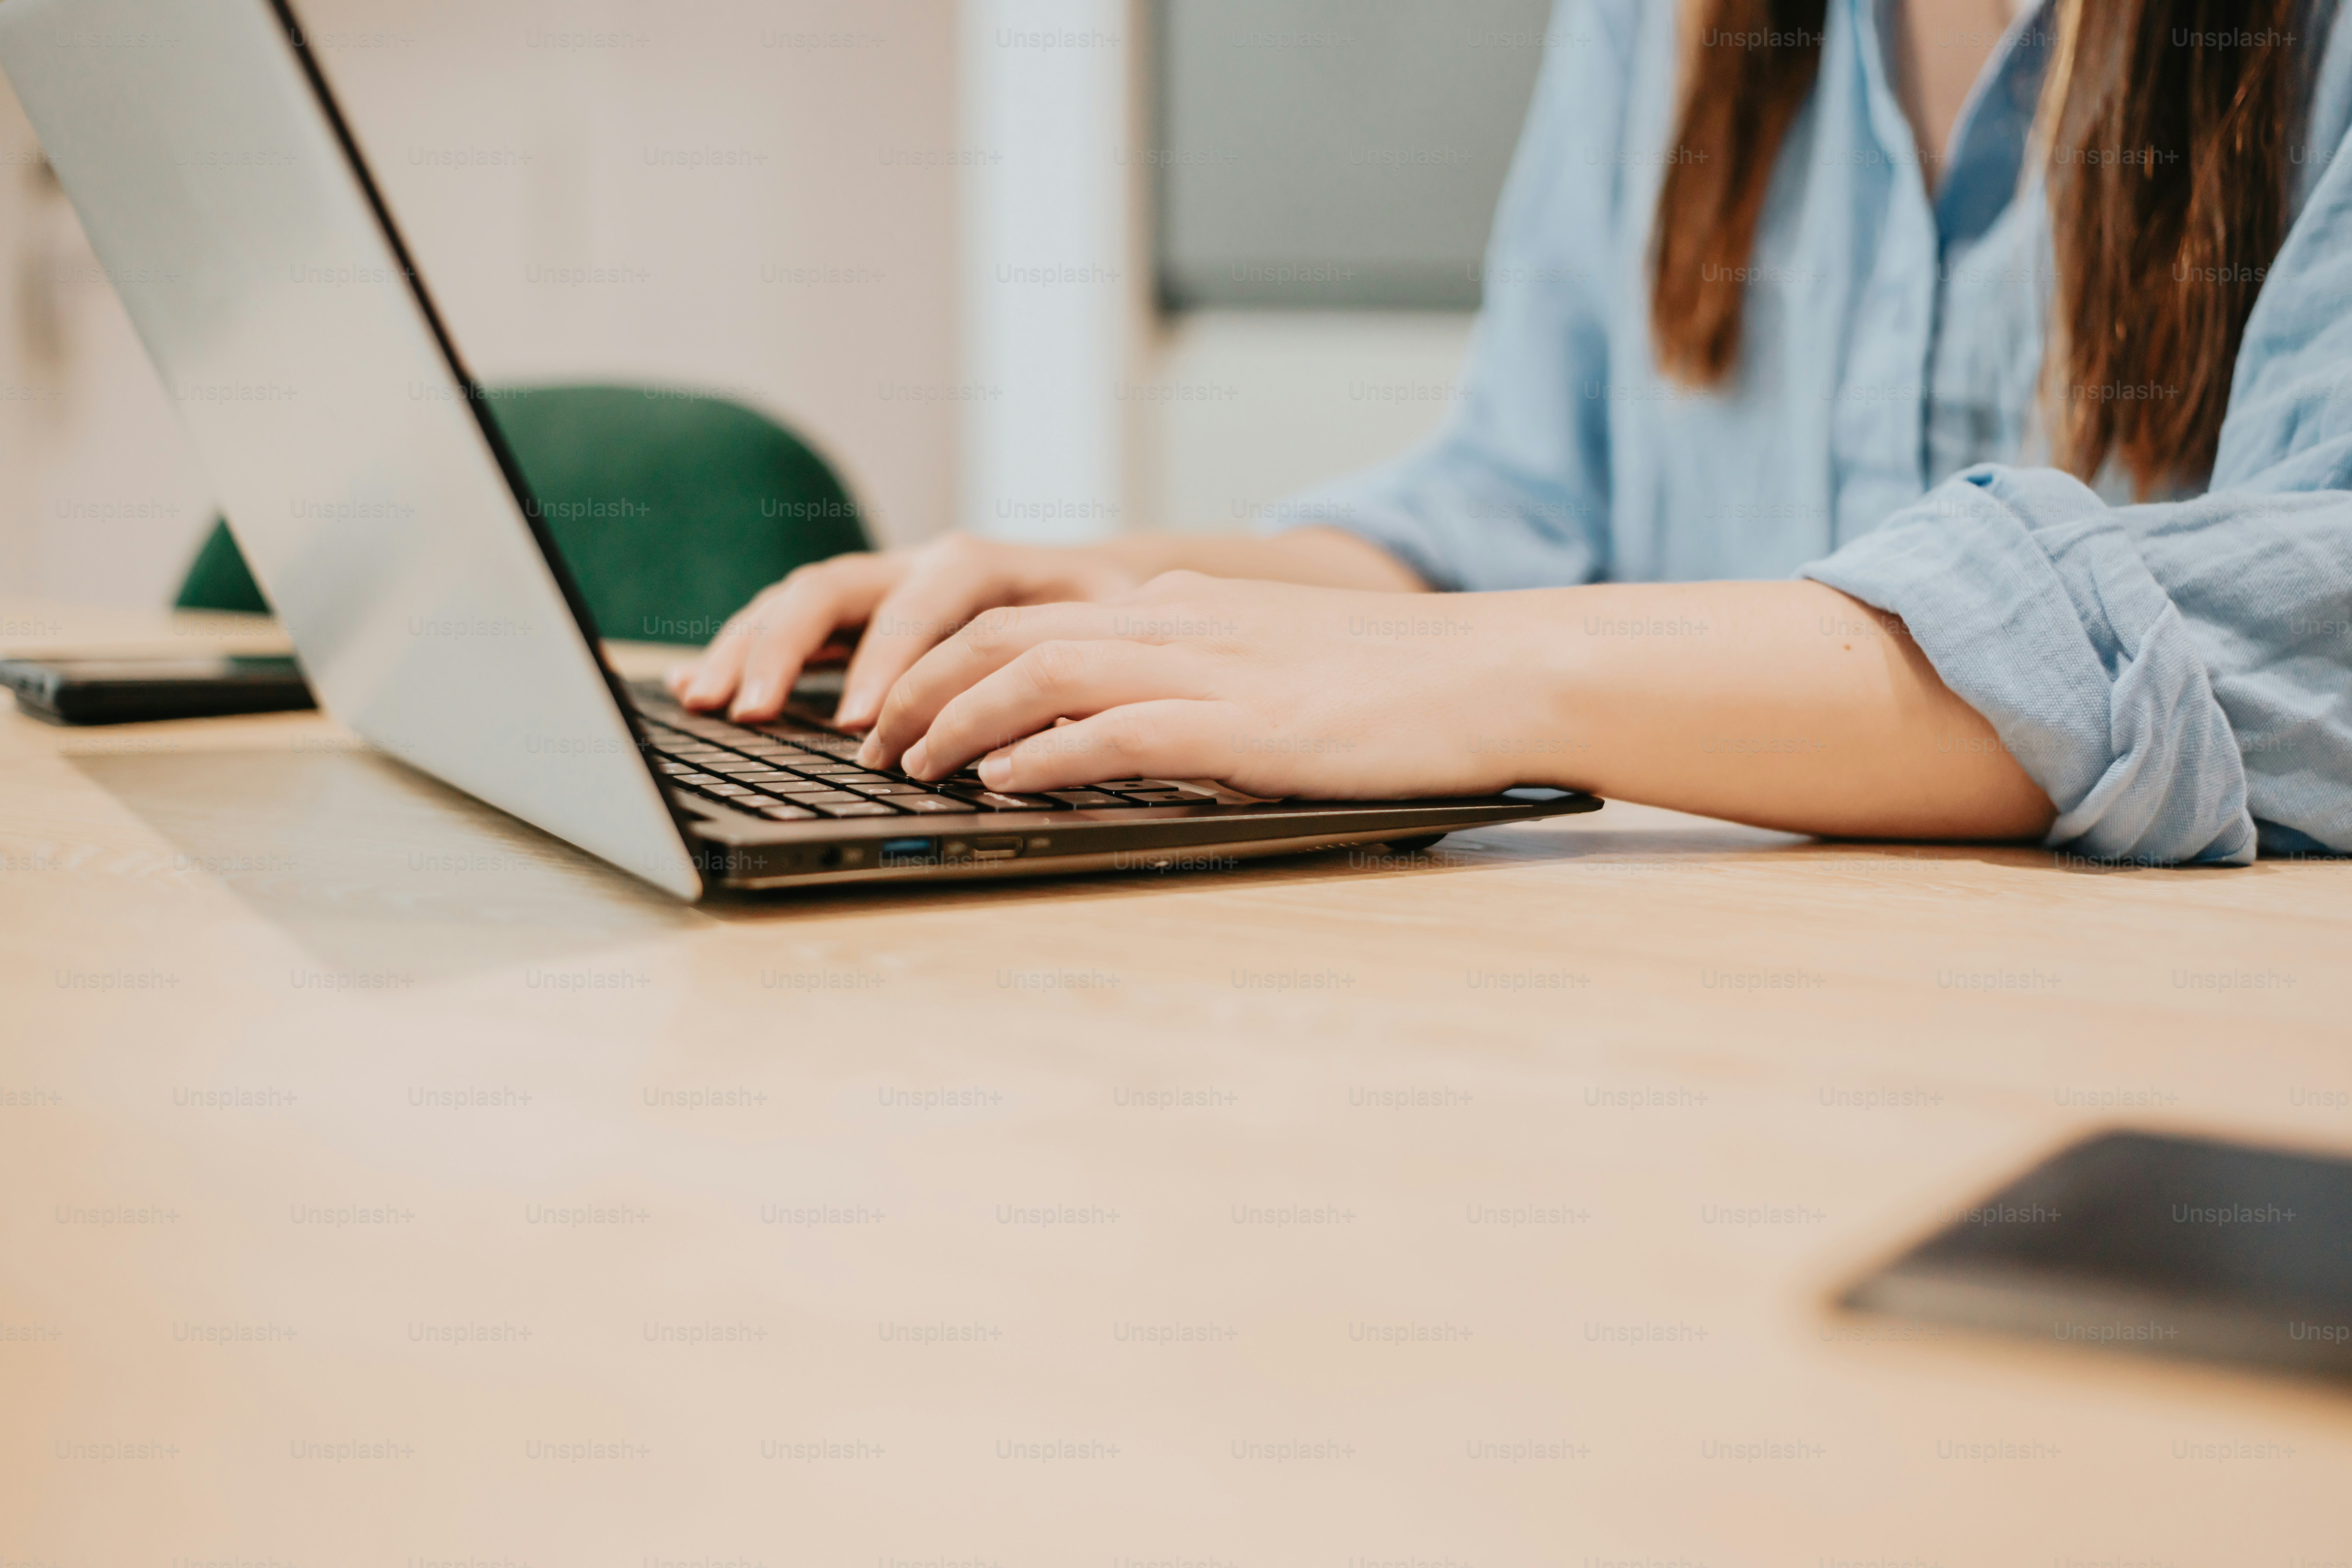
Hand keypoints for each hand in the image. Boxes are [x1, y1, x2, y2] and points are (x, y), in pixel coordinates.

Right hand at [665, 534, 1146, 726]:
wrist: (1103, 585)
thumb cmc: (1106, 618)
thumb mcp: (1103, 639)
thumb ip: (1063, 675)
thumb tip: (1033, 732)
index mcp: (978, 567)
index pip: (919, 604)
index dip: (885, 661)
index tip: (859, 723)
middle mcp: (918, 564)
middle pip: (835, 587)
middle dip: (787, 648)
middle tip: (755, 711)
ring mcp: (882, 583)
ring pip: (798, 600)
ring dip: (749, 648)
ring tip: (704, 699)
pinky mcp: (859, 611)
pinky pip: (790, 621)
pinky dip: (744, 649)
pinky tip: (697, 685)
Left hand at [855, 572, 1552, 799]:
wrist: (1499, 673)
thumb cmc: (1399, 684)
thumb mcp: (1274, 662)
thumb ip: (1196, 674)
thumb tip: (1126, 718)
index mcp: (1182, 607)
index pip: (1030, 618)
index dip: (947, 663)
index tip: (901, 711)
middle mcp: (1178, 621)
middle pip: (1007, 634)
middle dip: (921, 688)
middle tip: (872, 744)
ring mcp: (1210, 668)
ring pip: (1039, 673)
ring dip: (958, 721)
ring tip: (910, 767)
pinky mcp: (1245, 724)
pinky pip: (1115, 730)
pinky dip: (1044, 757)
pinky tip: (1001, 785)